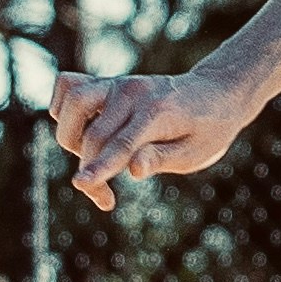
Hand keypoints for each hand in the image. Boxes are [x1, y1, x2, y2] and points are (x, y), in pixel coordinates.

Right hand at [48, 63, 253, 205]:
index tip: (81, 184)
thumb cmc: (207, 130)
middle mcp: (134, 93)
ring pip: (73, 102)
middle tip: (105, 199)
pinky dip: (63, 109)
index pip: (123, 143)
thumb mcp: (195, 154)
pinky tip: (81, 129)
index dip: (100, 167)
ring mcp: (118, 83)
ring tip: (91, 157)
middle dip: (90, 171)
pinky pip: (68, 86)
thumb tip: (133, 170)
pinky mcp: (108, 82)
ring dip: (69, 136)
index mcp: (159, 113)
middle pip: (94, 135)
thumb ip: (161, 159)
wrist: (216, 92)